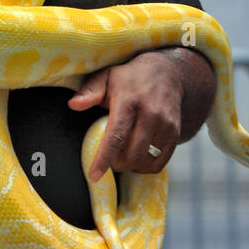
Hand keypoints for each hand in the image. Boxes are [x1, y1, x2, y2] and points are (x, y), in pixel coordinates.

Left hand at [68, 50, 183, 181]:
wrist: (168, 72)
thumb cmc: (130, 77)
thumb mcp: (107, 76)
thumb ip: (90, 91)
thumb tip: (73, 105)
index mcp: (129, 101)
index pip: (116, 136)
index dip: (104, 158)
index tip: (94, 175)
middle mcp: (150, 114)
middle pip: (132, 154)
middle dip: (116, 164)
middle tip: (109, 159)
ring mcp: (166, 125)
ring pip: (145, 161)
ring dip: (131, 166)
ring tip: (123, 156)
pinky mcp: (175, 134)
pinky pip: (159, 163)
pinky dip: (145, 167)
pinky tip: (138, 157)